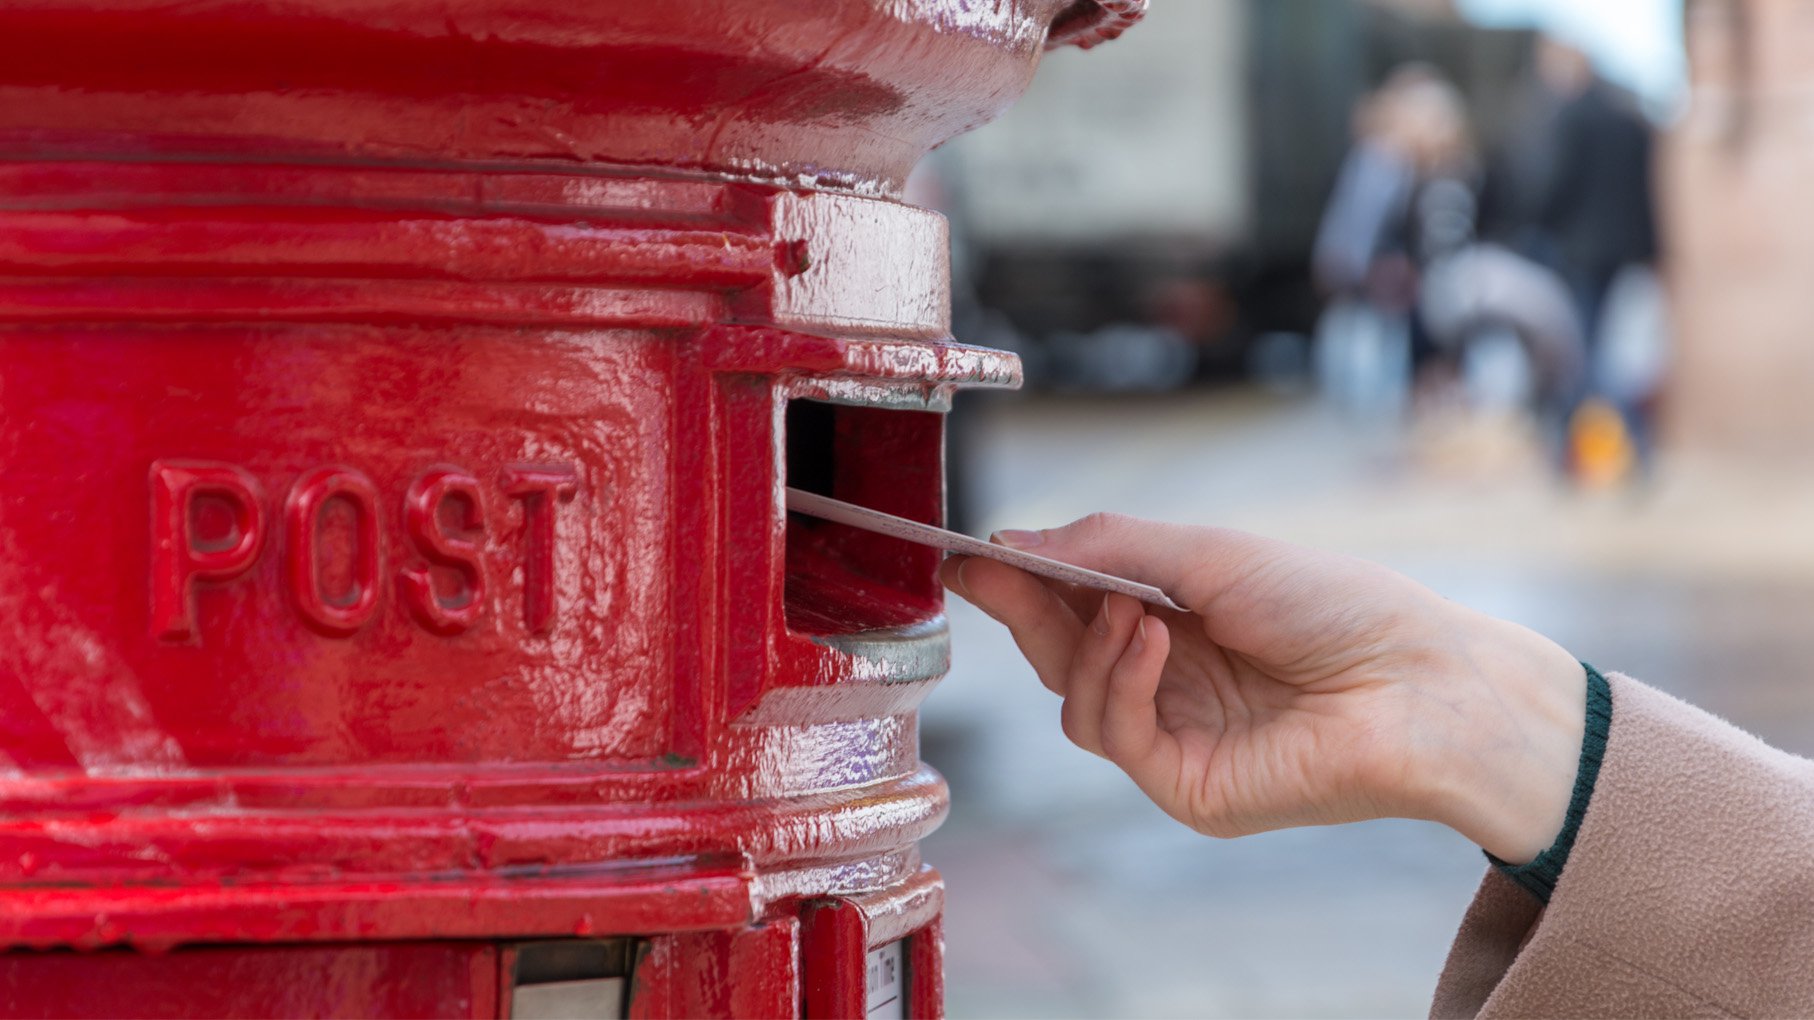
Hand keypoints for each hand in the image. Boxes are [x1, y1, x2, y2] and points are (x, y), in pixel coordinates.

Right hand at [940, 513, 1586, 863]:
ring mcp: (1177, 739)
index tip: (964, 553)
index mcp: (1174, 622)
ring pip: (1076, 704)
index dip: (1017, 580)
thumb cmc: (1335, 605)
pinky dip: (1122, 682)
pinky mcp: (1189, 787)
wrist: (1416, 680)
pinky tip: (1155, 641)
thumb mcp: (1209, 553)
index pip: (1073, 605)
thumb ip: (1109, 547)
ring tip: (1134, 608)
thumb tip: (1015, 542)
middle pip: (1059, 656)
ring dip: (1088, 646)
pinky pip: (1116, 737)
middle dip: (1023, 608)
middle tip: (989, 567)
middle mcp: (1168, 683)